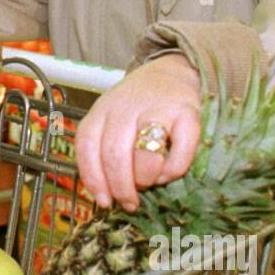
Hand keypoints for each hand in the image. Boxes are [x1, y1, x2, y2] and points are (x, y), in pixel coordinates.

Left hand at [75, 54, 201, 210]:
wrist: (174, 71)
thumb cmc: (138, 106)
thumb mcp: (111, 119)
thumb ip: (103, 149)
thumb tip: (104, 196)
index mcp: (102, 110)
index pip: (87, 147)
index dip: (94, 179)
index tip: (105, 202)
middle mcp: (125, 107)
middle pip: (115, 155)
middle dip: (122, 187)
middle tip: (130, 202)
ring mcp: (157, 108)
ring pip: (145, 154)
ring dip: (146, 178)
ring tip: (150, 183)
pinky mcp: (187, 113)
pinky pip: (180, 151)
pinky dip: (173, 170)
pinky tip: (169, 173)